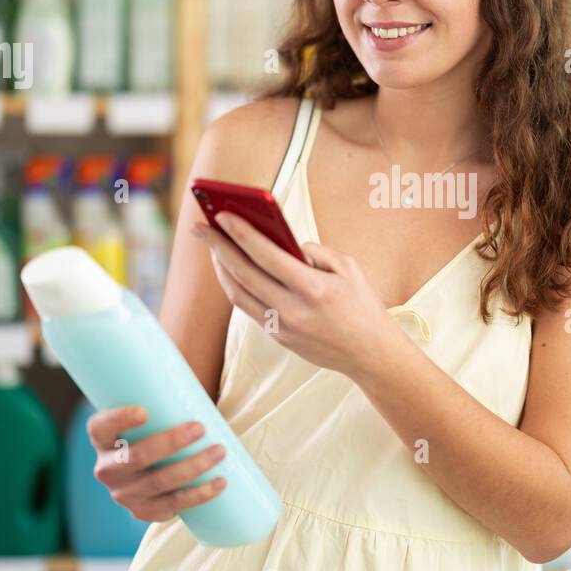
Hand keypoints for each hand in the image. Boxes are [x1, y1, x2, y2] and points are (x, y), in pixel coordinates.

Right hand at [87, 406, 227, 522]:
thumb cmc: (156, 427)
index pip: (101, 427)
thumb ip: (163, 398)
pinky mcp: (144, 511)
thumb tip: (197, 374)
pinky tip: (220, 483)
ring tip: (220, 451)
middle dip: (170, 443)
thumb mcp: (150, 413)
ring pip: (158, 482)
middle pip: (136, 457)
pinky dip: (199, 495)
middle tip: (200, 428)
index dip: (119, 420)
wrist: (153, 468)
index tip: (145, 411)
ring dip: (192, 467)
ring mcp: (124, 494)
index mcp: (102, 438)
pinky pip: (172, 505)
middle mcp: (107, 469)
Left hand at [194, 211, 401, 377]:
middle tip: (201, 228)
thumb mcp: (348, 268)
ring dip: (221, 268)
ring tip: (213, 248)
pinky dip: (237, 286)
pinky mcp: (278, 337)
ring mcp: (282, 327)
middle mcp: (292, 309)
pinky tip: (232, 271)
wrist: (370, 354)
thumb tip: (285, 244)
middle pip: (243, 273)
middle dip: (218, 247)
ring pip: (238, 294)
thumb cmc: (362, 306)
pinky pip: (248, 307)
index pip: (266, 255)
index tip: (222, 215)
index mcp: (312, 288)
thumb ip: (316, 252)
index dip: (241, 233)